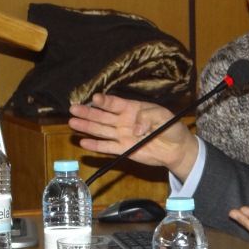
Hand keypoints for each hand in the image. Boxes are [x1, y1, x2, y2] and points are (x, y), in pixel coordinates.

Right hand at [68, 94, 198, 179]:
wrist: (176, 148)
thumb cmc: (171, 127)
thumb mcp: (163, 117)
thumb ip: (148, 119)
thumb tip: (134, 130)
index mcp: (133, 108)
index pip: (115, 103)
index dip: (105, 101)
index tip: (95, 98)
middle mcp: (124, 120)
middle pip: (103, 116)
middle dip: (88, 112)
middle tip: (73, 108)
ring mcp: (122, 135)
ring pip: (101, 130)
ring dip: (87, 126)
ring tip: (72, 122)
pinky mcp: (123, 149)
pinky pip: (107, 147)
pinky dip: (95, 145)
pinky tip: (83, 142)